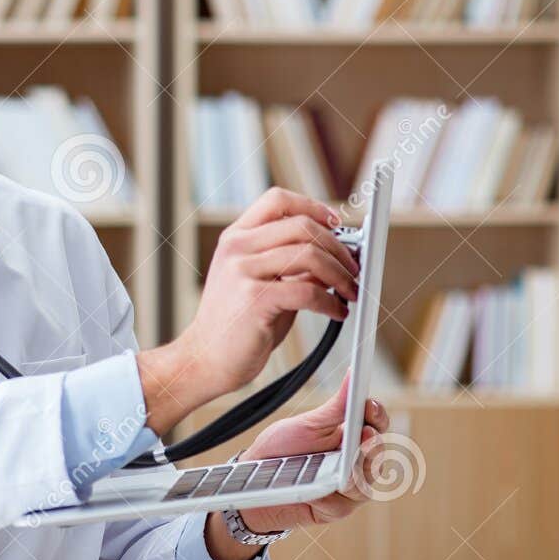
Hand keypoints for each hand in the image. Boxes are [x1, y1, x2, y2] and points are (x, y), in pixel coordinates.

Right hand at [138, 189, 357, 433]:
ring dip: (341, 275)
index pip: (278, 201)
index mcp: (236, 238)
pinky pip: (308, 291)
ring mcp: (242, 271)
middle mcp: (236, 248)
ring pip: (310, 256)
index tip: (335, 223)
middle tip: (353, 267)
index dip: (313, 207)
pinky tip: (337, 312)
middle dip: (338, 246)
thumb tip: (337, 254)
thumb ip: (292, 264)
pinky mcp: (254, 299)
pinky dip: (331, 303)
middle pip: (302, 226)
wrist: (205, 358)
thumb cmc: (237, 324)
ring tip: (350, 291)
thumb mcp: (261, 282)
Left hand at [236, 374, 391, 533]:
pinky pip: (342, 504)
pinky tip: (317, 491)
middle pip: (377, 456)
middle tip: (365, 434)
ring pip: (365, 483)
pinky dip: (329, 495)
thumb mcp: (308, 425)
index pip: (376, 425)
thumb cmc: (281, 450)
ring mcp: (349, 488)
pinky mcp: (336, 509)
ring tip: (346, 462)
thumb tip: (353, 375)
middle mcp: (356, 463)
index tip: (369, 406)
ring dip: (355, 472)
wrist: (254, 481)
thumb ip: (336, 406)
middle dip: (373, 446)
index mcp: (352, 437)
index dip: (377, 416)